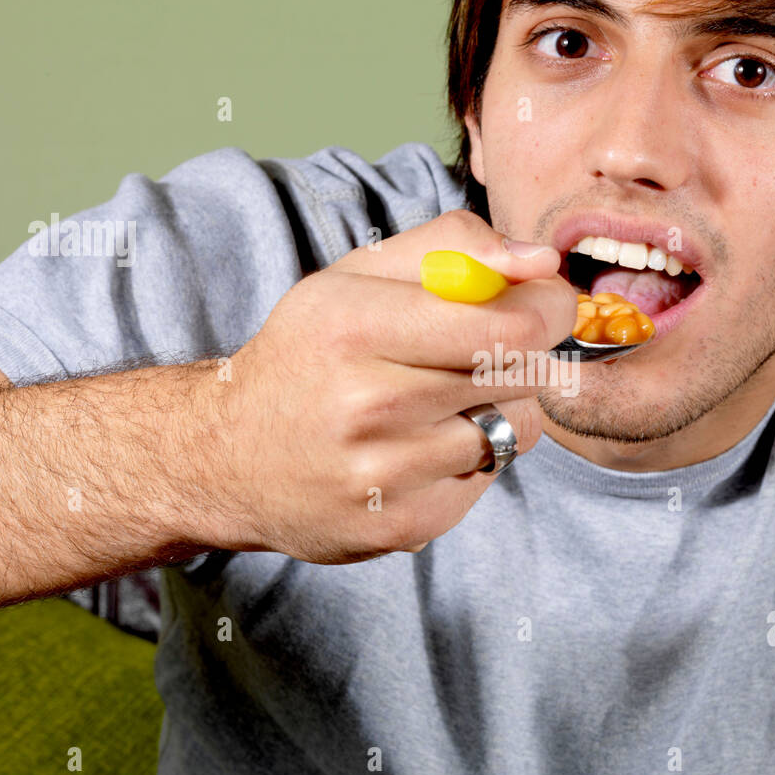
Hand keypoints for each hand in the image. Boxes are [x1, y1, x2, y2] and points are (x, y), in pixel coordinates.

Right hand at [210, 210, 575, 563]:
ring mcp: (384, 474)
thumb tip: (540, 261)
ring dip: (499, 408)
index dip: (547, 309)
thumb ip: (454, 248)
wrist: (227, 458)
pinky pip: (489, 478)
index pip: (507, 324)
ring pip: (515, 428)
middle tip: (490, 349)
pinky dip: (472, 459)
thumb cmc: (309, 356)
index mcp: (353, 325)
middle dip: (523, 354)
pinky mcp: (401, 526)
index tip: (541, 304)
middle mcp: (367, 403)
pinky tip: (421, 449)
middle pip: (521, 373)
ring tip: (441, 403)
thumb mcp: (356, 277)